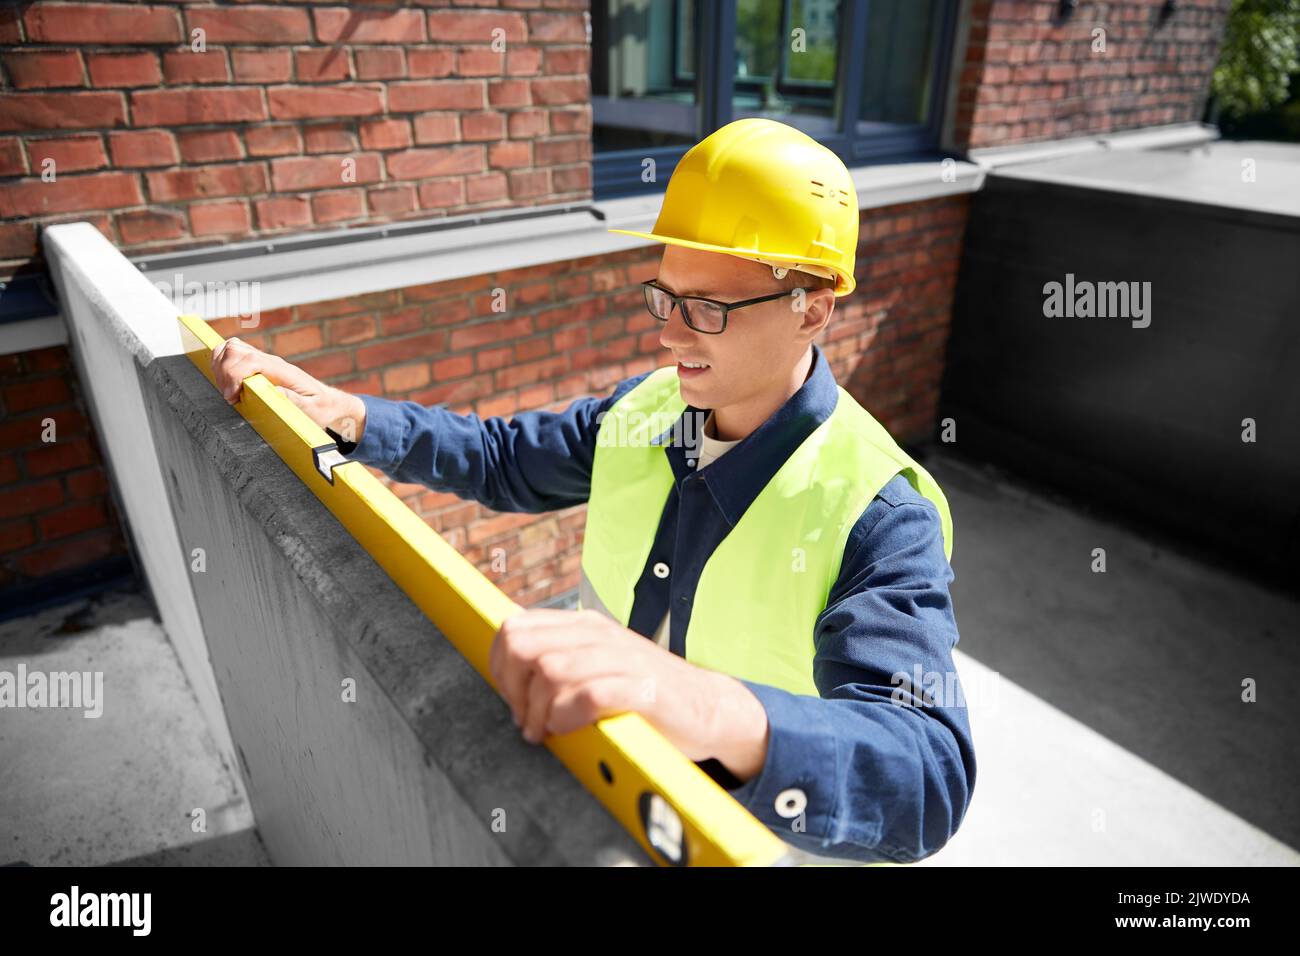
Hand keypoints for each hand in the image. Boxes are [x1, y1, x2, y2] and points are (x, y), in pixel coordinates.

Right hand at [210, 336, 365, 442]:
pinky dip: (223, 364)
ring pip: (232, 348)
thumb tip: (276, 392)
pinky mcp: (259, 367)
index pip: (251, 360)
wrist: (330, 404)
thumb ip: (296, 401)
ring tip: (227, 390)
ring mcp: (264, 362)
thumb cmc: (322, 409)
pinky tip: (228, 384)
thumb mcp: (313, 410)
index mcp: (283, 371)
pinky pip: (234, 355)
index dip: (234, 375)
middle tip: (229, 396)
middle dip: (224, 371)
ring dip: (220, 366)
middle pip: (236, 350)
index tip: (231, 396)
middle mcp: (271, 362)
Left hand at [488, 608, 769, 780]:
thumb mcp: (598, 666)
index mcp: (584, 626)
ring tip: (545, 731)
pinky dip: (568, 717)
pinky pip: (588, 695)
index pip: (515, 628)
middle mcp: (600, 634)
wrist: (708, 707)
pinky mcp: (643, 688)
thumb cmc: (645, 694)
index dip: (499, 667)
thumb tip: (507, 679)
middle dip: (512, 690)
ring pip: (551, 672)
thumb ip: (560, 662)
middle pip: (524, 648)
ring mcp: (623, 658)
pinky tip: (570, 729)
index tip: (510, 698)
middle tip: (525, 720)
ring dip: (538, 711)